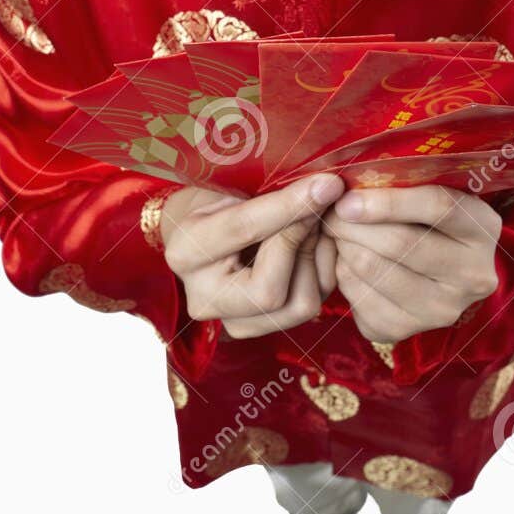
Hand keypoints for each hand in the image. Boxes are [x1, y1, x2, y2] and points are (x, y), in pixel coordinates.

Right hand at [159, 173, 343, 338]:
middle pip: (270, 290)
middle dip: (304, 242)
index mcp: (185, 252)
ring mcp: (233, 322)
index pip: (243, 230)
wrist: (206, 238)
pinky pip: (310, 305)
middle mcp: (204, 299)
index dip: (290, 207)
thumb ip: (270, 194)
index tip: (326, 185)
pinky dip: (322, 271)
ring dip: (317, 258)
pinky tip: (316, 245)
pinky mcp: (262, 328)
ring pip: (299, 305)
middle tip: (322, 205)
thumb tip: (327, 188)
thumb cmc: (221, 205)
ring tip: (316, 224)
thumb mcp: (234, 191)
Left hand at [321, 184, 501, 343]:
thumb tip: (346, 183)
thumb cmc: (428, 221)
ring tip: (339, 234)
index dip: (388, 201)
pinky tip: (346, 262)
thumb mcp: (432, 194)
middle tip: (332, 213)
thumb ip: (403, 184)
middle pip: (400, 243)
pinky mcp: (406, 330)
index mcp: (483, 228)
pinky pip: (359, 299)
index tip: (348, 198)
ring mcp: (442, 310)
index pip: (438, 207)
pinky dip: (343, 276)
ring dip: (344, 247)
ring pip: (375, 271)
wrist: (440, 275)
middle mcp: (472, 276)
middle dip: (355, 224)